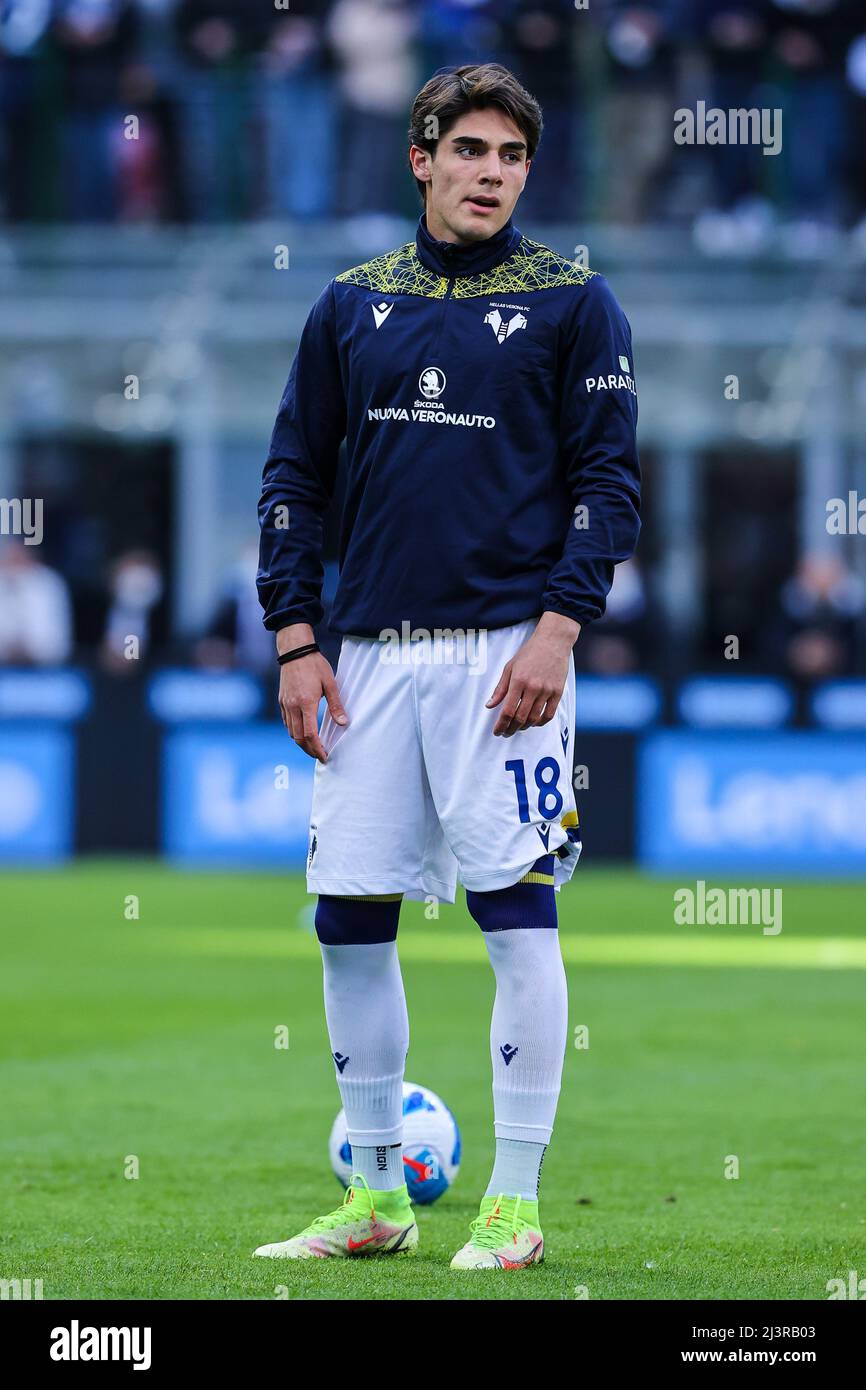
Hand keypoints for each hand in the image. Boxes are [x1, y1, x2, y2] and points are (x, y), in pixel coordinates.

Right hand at [276, 626, 347, 761]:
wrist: (295, 651)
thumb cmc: (315, 665)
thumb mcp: (330, 683)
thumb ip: (336, 705)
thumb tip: (344, 723)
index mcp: (306, 703)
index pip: (310, 734)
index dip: (317, 748)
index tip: (325, 756)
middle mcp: (292, 706)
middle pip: (298, 737)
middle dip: (309, 750)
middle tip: (320, 756)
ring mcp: (285, 704)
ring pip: (290, 731)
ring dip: (301, 742)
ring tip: (313, 747)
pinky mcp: (281, 700)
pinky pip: (286, 722)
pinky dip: (294, 731)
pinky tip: (302, 732)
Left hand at [486, 612, 579, 736]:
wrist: (553, 642)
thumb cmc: (530, 653)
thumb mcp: (510, 667)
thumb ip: (500, 688)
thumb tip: (489, 705)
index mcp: (518, 681)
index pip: (508, 710)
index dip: (501, 724)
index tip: (497, 731)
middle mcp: (533, 687)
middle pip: (520, 717)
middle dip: (511, 729)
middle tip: (505, 733)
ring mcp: (547, 690)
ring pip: (534, 718)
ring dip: (524, 727)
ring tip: (518, 727)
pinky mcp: (558, 692)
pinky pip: (549, 714)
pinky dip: (540, 722)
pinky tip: (534, 722)